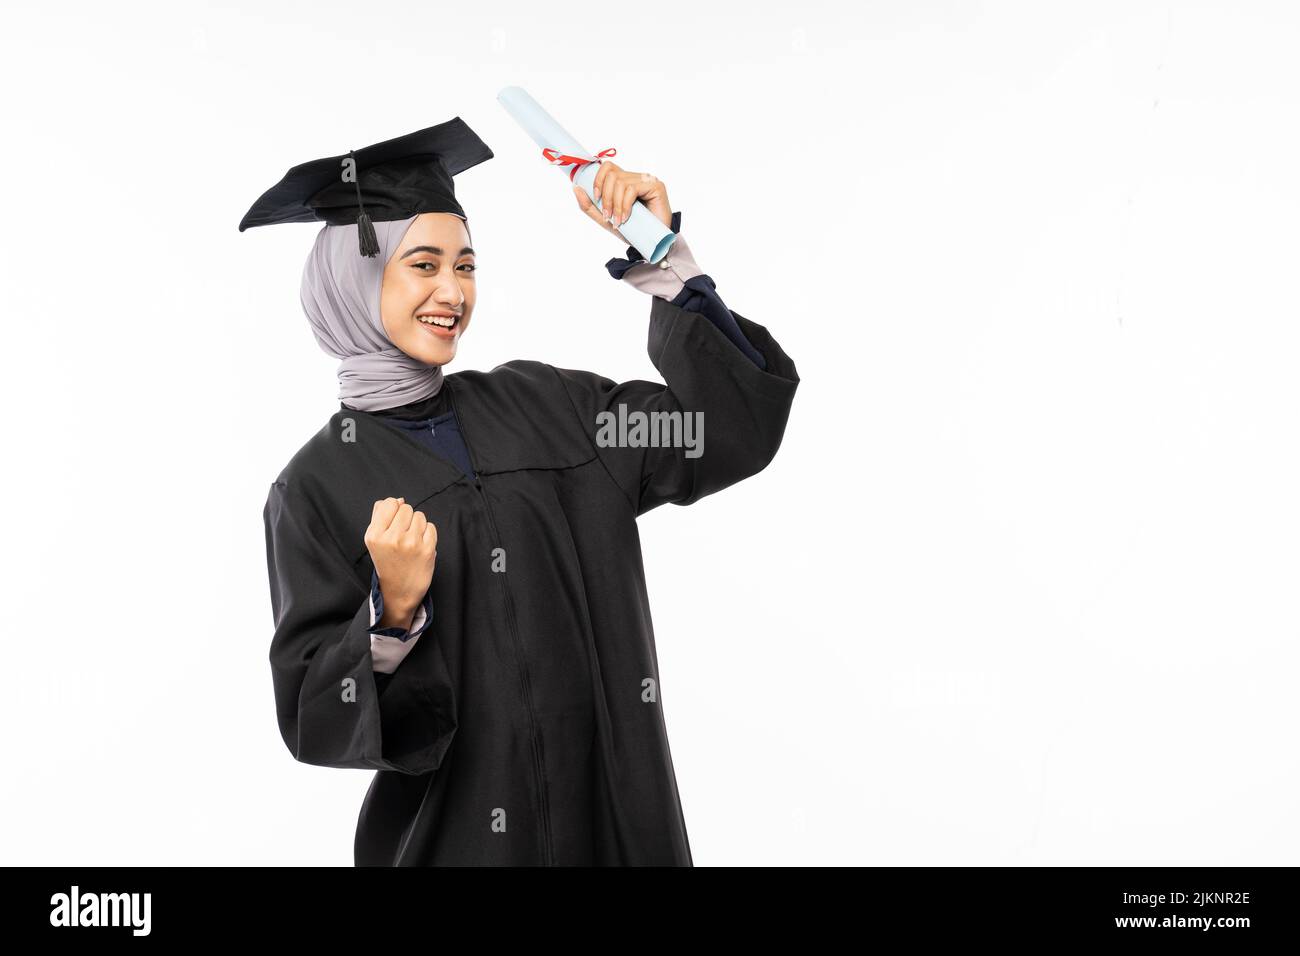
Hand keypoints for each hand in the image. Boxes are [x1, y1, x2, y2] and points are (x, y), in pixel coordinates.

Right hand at [364, 497, 437, 621]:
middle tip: (403, 535)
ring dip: (418, 525)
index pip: (390, 503)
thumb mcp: (374, 540)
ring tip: (411, 541)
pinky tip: (420, 546)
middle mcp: (391, 538)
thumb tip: (397, 499)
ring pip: (420, 516)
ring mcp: (410, 544)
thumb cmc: (387, 562)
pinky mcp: (427, 549)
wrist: (399, 591)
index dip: (394, 510)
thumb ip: (380, 516)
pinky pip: (431, 527)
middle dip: (406, 518)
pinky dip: (427, 534)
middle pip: (406, 508)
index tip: (394, 523)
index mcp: (374, 535)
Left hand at [572, 160, 670, 243]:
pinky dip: (625, 205)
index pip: (607, 166)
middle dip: (606, 198)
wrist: (653, 243)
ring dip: (616, 205)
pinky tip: (626, 218)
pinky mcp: (656, 186)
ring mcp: (647, 180)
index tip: (596, 198)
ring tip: (618, 221)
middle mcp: (636, 177)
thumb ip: (589, 205)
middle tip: (609, 217)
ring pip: (621, 183)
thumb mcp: (605, 219)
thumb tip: (576, 188)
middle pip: (612, 175)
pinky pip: (632, 189)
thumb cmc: (632, 230)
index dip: (598, 179)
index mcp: (625, 181)